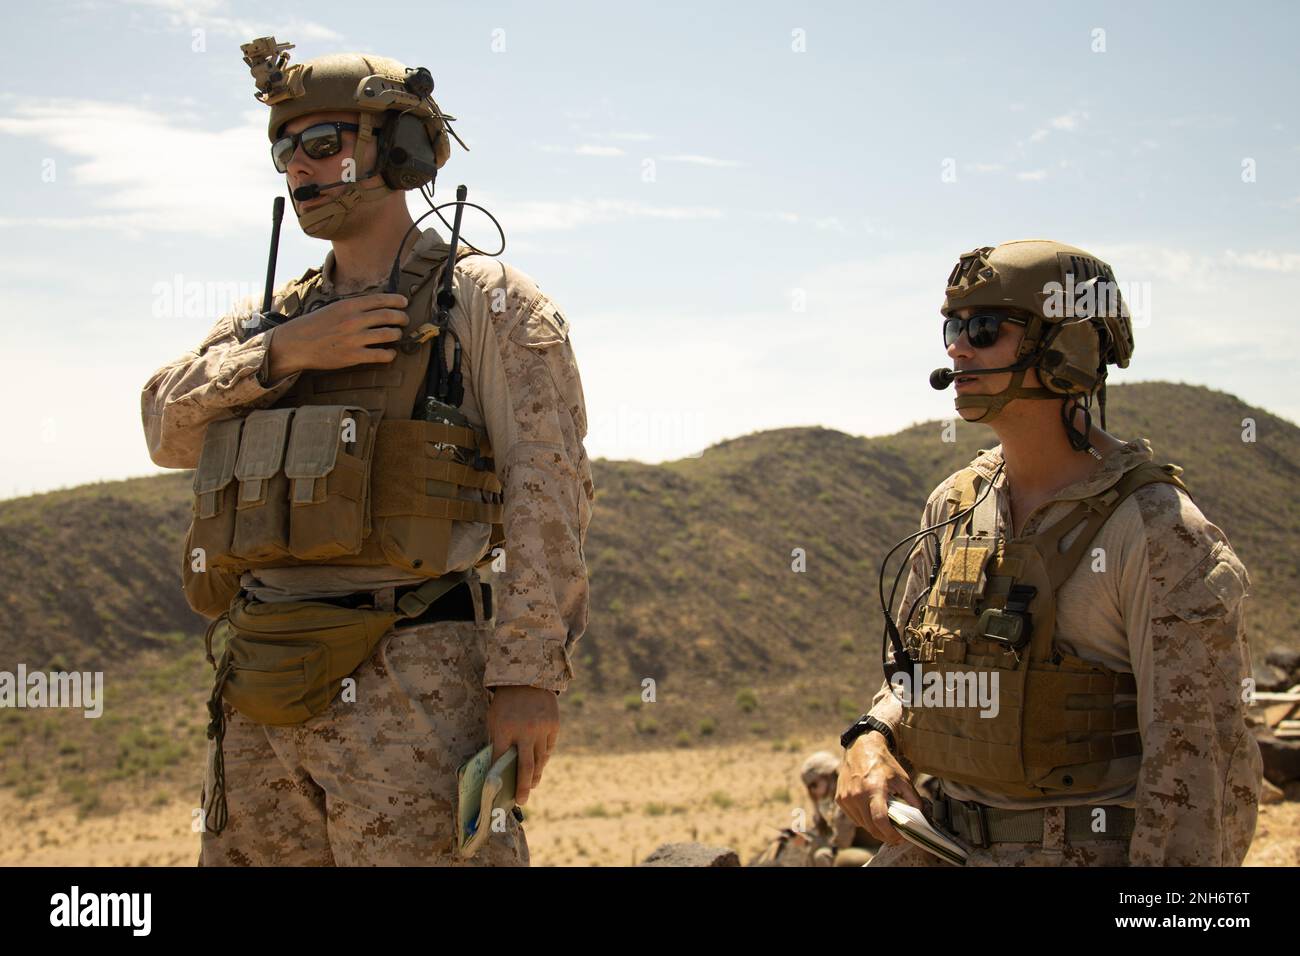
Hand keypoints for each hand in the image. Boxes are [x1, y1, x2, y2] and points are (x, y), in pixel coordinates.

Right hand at [265, 293, 408, 378]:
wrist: (297, 343)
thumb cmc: (315, 325)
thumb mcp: (334, 308)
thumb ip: (354, 307)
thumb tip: (375, 307)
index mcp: (349, 305)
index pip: (380, 300)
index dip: (396, 301)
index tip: (404, 303)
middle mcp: (354, 320)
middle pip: (389, 316)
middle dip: (401, 318)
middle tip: (404, 320)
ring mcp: (355, 338)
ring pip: (389, 334)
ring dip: (397, 334)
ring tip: (397, 335)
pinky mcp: (354, 356)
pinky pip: (381, 355)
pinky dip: (390, 354)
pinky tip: (390, 353)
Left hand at [486, 685, 558, 804]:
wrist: (528, 678)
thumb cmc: (505, 702)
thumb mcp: (494, 719)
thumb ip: (498, 741)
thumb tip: (500, 768)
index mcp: (504, 729)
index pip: (500, 761)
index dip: (498, 778)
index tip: (497, 792)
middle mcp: (524, 731)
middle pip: (525, 767)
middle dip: (522, 788)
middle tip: (521, 801)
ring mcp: (541, 728)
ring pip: (540, 760)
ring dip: (535, 776)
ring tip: (531, 786)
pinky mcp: (554, 725)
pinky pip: (549, 748)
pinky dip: (544, 759)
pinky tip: (539, 766)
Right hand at [835, 731, 922, 845]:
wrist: (860, 747)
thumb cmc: (882, 763)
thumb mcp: (902, 779)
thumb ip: (913, 799)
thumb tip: (921, 817)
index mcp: (874, 789)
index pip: (880, 821)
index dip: (891, 835)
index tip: (900, 837)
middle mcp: (857, 795)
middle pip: (871, 828)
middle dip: (885, 835)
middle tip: (895, 835)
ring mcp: (846, 798)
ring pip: (862, 825)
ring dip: (874, 828)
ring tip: (884, 821)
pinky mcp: (840, 799)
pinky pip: (854, 818)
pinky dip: (864, 819)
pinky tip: (871, 810)